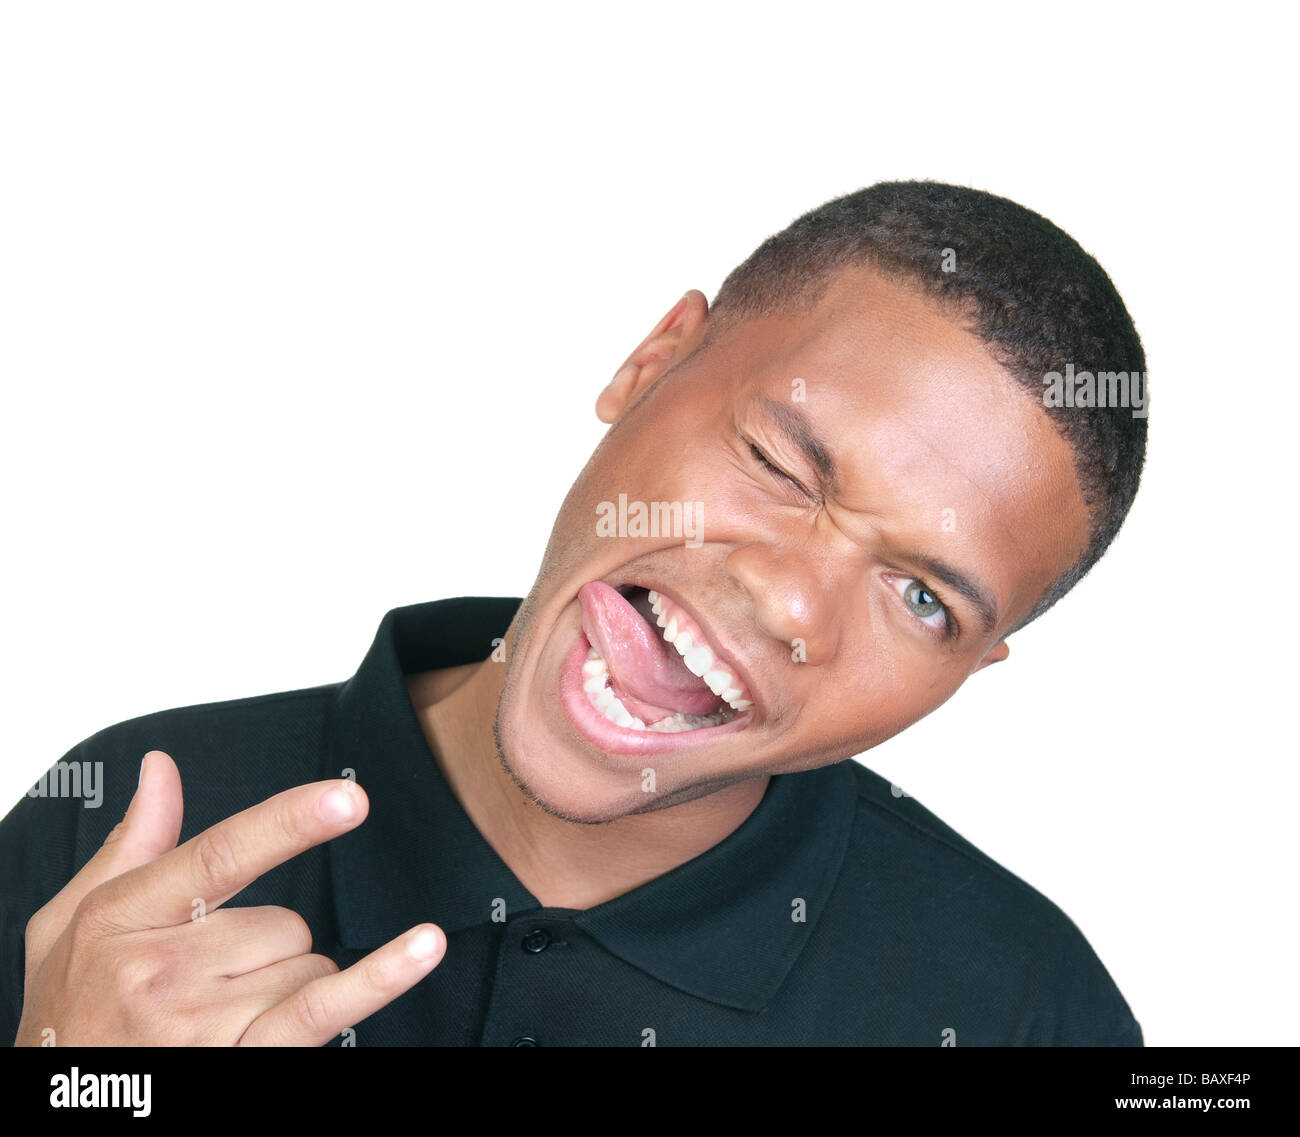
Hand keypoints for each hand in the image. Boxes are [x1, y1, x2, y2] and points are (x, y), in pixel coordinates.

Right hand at [15, 750, 444, 1044]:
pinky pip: (324, 1009)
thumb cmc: (67, 1015)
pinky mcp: (237, 1063)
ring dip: (285, 988)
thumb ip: (131, 842)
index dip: (291, 821)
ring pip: (309, 965)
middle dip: (266, 948)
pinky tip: (422, 949)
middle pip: (284, 922)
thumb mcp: (71, 923)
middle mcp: (161, 968)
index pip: (224, 853)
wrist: (50, 1106)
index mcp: (124, 915)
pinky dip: (380, 980)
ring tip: (219, 1021)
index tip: (348, 798)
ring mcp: (198, 1022)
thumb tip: (161, 768)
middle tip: (209, 982)